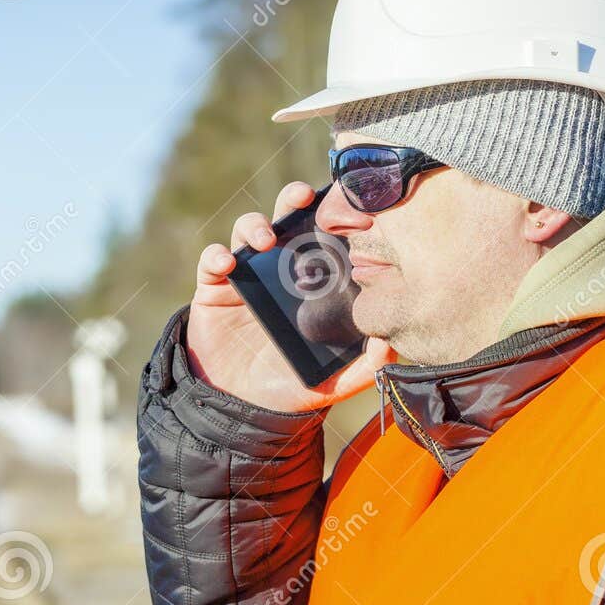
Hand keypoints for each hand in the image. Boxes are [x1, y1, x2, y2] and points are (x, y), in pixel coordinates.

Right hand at [185, 181, 392, 412]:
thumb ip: (364, 367)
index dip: (334, 216)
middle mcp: (280, 270)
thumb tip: (392, 345)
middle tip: (303, 197)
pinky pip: (212, 260)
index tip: (348, 209)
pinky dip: (217, 255)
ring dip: (255, 225)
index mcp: (312, 281)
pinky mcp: (215, 288)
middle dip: (294, 199)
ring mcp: (247, 275)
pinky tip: (228, 263)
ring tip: (265, 240)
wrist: (240, 407)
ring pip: (248, 230)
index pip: (325, 236)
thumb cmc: (290, 387)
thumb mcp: (333, 382)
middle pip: (287, 219)